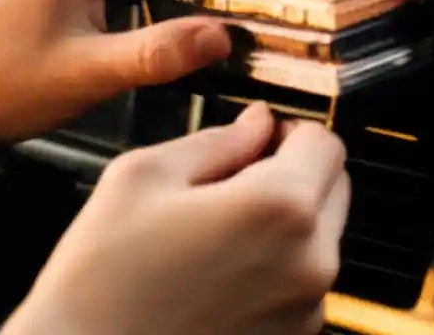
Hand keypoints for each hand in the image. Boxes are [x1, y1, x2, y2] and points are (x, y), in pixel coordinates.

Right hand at [3, 102, 349, 334]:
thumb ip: (217, 140)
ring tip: (213, 240)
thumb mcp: (143, 177)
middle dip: (292, 175)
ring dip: (284, 225)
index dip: (289, 132)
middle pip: (333, 188)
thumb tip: (258, 122)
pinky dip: (274, 270)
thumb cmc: (99, 281)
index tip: (257, 140)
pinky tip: (217, 276)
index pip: (327, 142)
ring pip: (319, 238)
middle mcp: (309, 262)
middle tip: (229, 187)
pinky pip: (301, 284)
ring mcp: (305, 309)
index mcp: (279, 207)